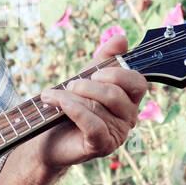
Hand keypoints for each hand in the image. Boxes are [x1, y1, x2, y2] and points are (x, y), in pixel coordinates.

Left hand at [34, 32, 148, 171]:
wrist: (48, 136)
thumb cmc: (70, 105)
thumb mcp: (86, 75)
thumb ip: (105, 57)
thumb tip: (122, 38)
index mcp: (129, 100)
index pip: (137, 82)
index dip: (117, 73)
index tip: (94, 73)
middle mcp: (129, 118)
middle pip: (116, 94)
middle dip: (88, 86)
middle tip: (69, 86)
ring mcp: (118, 134)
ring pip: (100, 108)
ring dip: (72, 98)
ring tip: (54, 96)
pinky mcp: (103, 146)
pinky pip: (93, 124)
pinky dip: (73, 109)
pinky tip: (57, 102)